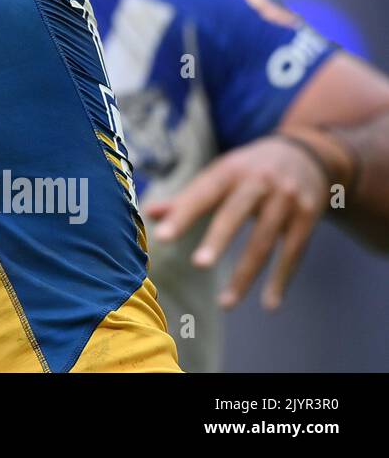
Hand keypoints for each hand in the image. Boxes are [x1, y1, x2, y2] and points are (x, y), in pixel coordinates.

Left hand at [143, 136, 328, 310]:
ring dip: (245, 274)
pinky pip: (293, 252)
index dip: (182, 214)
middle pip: (234, 214)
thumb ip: (187, 197)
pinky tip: (269, 303)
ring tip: (225, 303)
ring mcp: (286, 199)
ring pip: (264, 241)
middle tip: (198, 264)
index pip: (202, 193)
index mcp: (229, 170)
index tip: (161, 237)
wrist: (306, 154)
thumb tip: (148, 213)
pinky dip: (281, 279)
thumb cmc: (249, 169)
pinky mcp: (308, 216)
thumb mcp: (221, 173)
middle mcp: (258, 182)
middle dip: (217, 239)